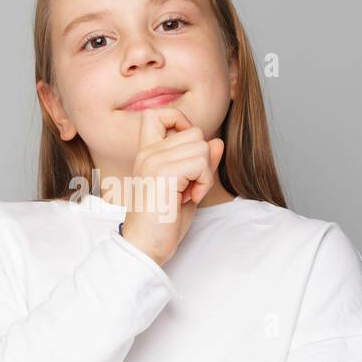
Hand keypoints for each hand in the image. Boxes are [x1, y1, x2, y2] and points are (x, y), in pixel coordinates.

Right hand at [121, 107, 224, 266]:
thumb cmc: (162, 224)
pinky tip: (188, 199)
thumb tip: (217, 142)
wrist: (144, 247)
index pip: (157, 114)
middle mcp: (148, 152)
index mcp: (147, 154)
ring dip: (204, 174)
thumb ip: (200, 165)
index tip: (186, 152)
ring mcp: (154, 160)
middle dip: (202, 160)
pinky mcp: (164, 172)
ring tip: (188, 195)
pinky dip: (204, 183)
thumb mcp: (187, 189)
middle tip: (189, 187)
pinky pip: (201, 163)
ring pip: (202, 146)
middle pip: (195, 133)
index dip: (180, 122)